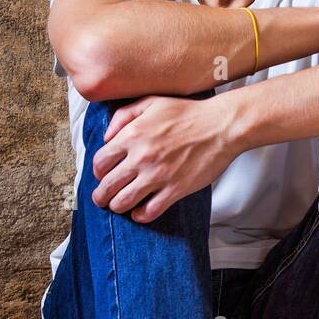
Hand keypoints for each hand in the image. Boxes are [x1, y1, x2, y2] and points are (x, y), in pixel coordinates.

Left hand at [91, 95, 238, 221]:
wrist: (221, 126)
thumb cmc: (189, 113)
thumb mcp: (151, 102)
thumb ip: (123, 115)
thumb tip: (107, 137)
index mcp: (132, 135)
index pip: (100, 162)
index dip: (97, 172)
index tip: (102, 175)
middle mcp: (141, 158)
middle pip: (107, 186)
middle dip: (101, 195)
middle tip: (102, 198)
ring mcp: (158, 176)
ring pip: (123, 202)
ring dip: (117, 206)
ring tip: (119, 206)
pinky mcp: (175, 190)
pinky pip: (149, 212)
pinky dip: (140, 215)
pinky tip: (140, 212)